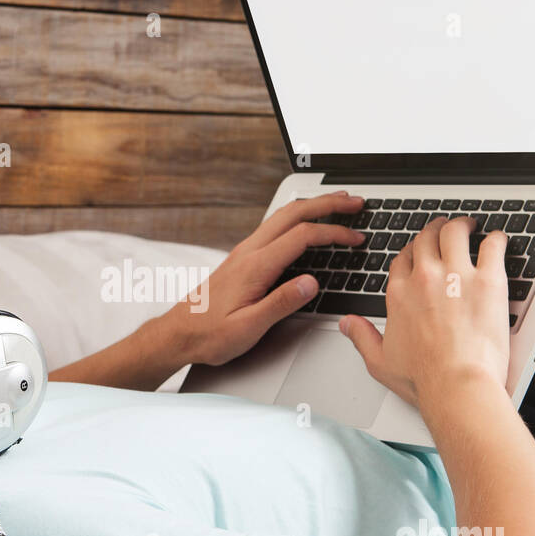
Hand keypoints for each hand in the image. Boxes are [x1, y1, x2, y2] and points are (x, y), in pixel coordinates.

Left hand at [166, 191, 365, 366]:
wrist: (178, 334)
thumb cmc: (209, 334)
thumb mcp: (248, 327)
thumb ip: (281, 303)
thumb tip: (311, 283)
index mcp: (255, 266)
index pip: (302, 236)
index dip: (334, 233)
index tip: (356, 238)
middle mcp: (249, 251)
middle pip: (293, 213)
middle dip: (328, 203)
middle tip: (355, 202)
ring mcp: (245, 252)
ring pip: (283, 216)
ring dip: (313, 206)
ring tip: (338, 204)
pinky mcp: (243, 258)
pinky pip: (275, 227)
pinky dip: (298, 218)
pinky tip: (307, 223)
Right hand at [339, 216, 510, 407]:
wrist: (456, 385)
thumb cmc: (424, 378)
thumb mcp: (380, 361)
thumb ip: (362, 337)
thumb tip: (347, 324)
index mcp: (400, 294)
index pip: (402, 259)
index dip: (412, 252)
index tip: (420, 253)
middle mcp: (425, 278)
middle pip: (427, 238)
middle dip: (435, 230)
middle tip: (445, 229)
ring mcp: (456, 275)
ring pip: (455, 233)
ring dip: (462, 225)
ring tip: (469, 226)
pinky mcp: (488, 280)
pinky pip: (493, 245)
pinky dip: (496, 239)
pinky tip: (496, 241)